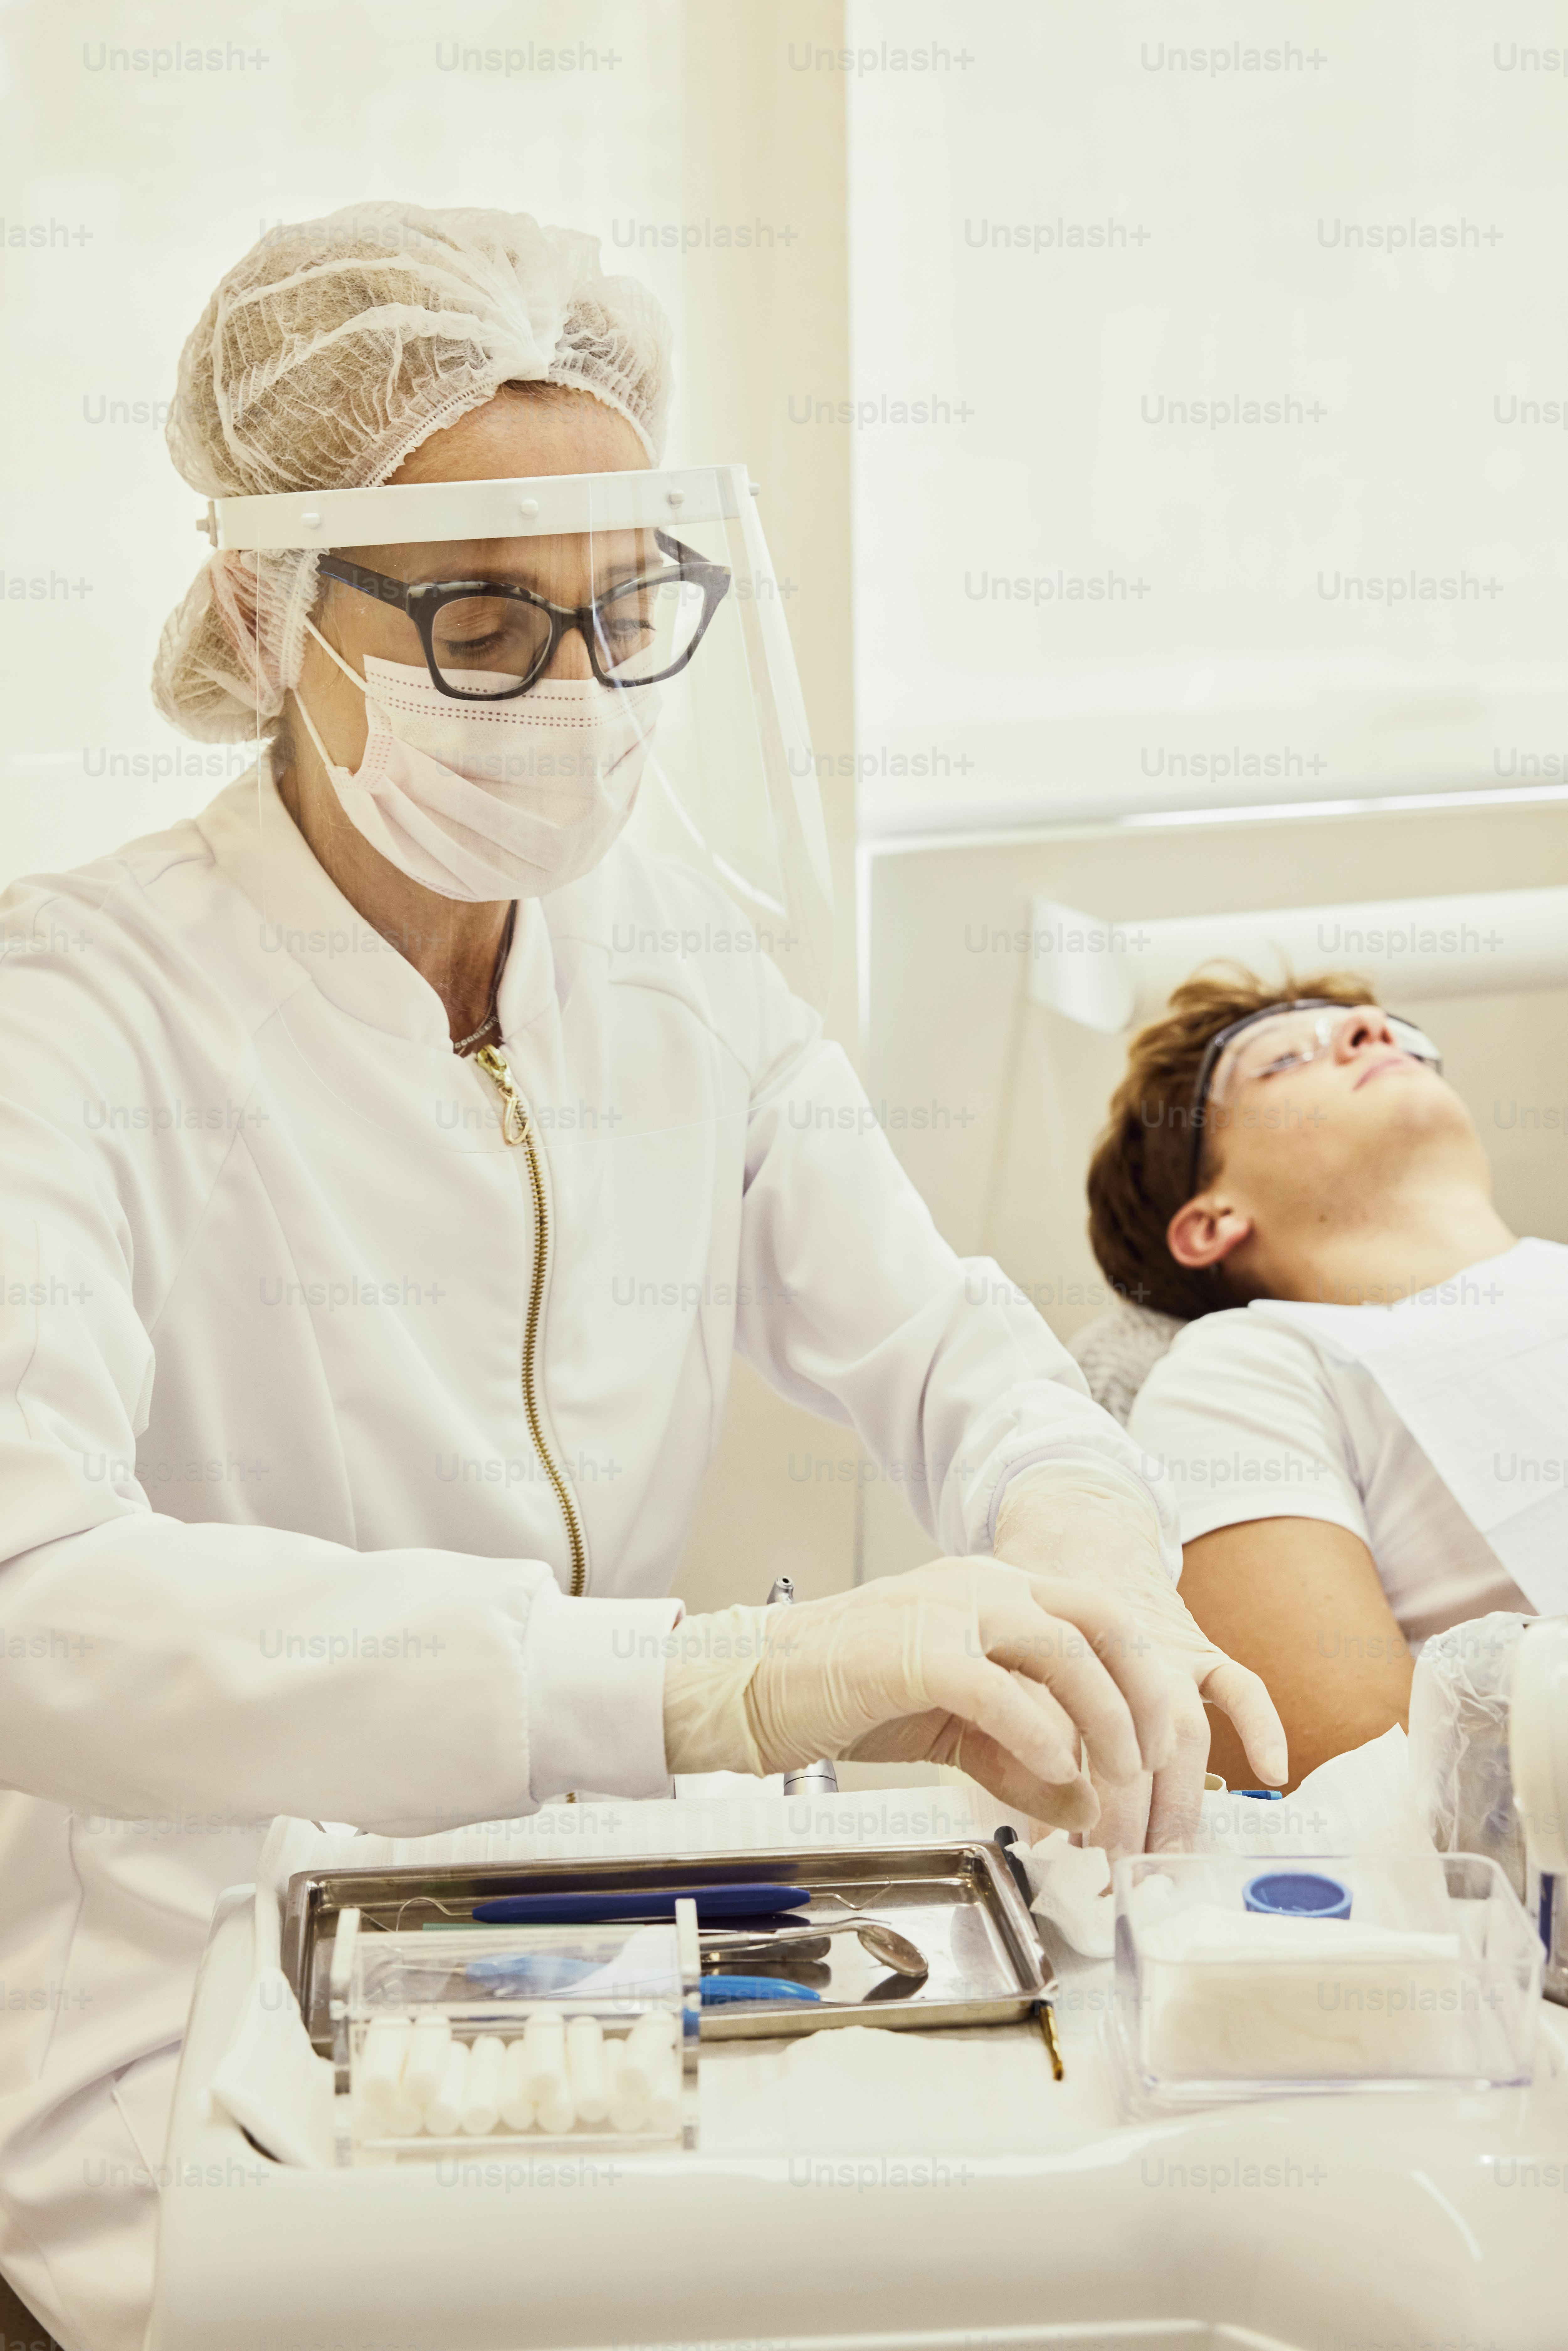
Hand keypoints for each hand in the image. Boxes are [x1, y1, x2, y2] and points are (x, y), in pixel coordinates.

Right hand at [662, 1557, 1174, 1830]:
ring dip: (1103, 1718)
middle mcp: (980, 1582)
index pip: (1099, 1613)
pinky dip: (1039, 1732)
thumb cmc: (860, 1697)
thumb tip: (1091, 1808)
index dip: (1142, 1676)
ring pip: (1060, 1647)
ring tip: (1116, 1777)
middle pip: (1098, 1621)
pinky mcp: (914, 1650)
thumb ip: (1026, 1762)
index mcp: (994, 1586)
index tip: (1161, 1743)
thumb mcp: (962, 1732)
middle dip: (1141, 1694)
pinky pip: (998, 1686)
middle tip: (1152, 1764)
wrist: (762, 1684)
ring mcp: (947, 1608)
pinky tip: (1057, 1772)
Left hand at [993, 1474, 1285, 1850]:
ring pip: (1182, 1729)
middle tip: (1115, 1875)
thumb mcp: (1006, 1668)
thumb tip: (1026, 1832)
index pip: (1070, 1745)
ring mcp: (1168, 1654)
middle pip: (1129, 1747)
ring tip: (1169, 1857)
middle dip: (1125, 1818)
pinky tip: (1272, 1771)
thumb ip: (1013, 1739)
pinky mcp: (1200, 1648)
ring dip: (1178, 1796)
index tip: (1062, 1856)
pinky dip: (1260, 1725)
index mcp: (1062, 1667)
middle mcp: (1119, 1664)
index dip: (1068, 1803)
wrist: (1071, 1534)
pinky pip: (1238, 1684)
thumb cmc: (1034, 1616)